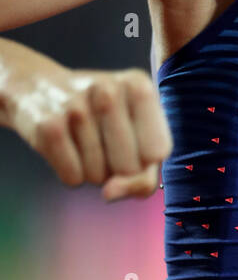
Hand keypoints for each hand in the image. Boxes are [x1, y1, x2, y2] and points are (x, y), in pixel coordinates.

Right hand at [8, 64, 171, 200]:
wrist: (37, 87)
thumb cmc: (97, 116)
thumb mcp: (133, 132)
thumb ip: (144, 174)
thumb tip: (110, 193)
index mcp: (139, 85)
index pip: (158, 152)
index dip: (144, 162)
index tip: (131, 145)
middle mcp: (109, 90)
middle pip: (130, 168)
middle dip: (116, 169)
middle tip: (100, 140)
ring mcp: (76, 106)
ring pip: (99, 177)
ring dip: (91, 169)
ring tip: (80, 138)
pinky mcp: (48, 125)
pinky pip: (73, 178)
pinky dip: (70, 172)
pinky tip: (63, 145)